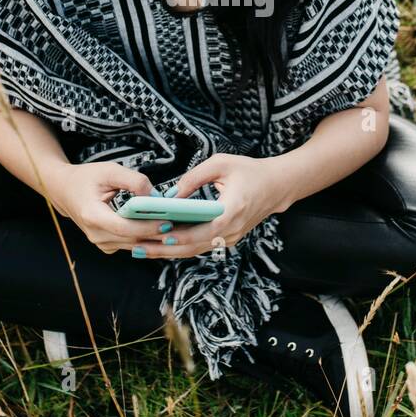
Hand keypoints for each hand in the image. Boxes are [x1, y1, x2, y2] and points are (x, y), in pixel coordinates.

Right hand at [52, 161, 175, 255]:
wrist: (65, 191)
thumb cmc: (87, 178)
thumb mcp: (109, 170)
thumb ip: (133, 180)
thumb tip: (154, 195)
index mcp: (92, 216)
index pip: (125, 228)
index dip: (147, 226)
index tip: (168, 221)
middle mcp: (95, 234)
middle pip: (132, 239)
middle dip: (157, 233)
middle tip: (182, 225)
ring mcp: (100, 242)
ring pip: (134, 245)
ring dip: (155, 238)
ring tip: (178, 229)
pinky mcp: (107, 245)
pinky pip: (130, 245)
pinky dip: (146, 238)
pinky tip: (162, 231)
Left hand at [129, 153, 284, 259]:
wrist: (277, 186)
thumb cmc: (250, 171)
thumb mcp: (220, 164)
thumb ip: (193, 177)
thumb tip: (169, 194)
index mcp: (231, 210)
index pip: (201, 230)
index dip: (178, 236)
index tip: (155, 235)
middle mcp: (231, 230)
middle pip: (193, 247)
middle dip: (164, 249)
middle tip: (138, 248)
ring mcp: (231, 238)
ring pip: (196, 250)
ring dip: (169, 252)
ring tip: (142, 249)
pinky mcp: (227, 239)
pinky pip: (201, 246)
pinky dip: (180, 247)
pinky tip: (160, 245)